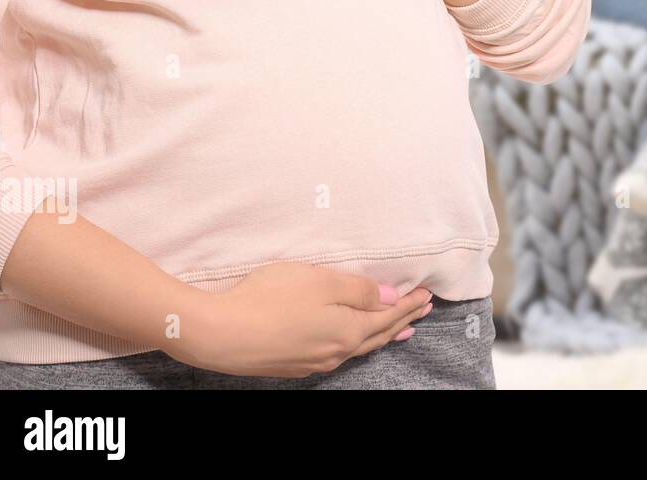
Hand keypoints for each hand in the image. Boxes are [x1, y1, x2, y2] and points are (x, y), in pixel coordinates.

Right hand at [172, 263, 433, 377]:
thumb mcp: (321, 281)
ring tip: (399, 329)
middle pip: (378, 335)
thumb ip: (360, 289)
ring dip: (382, 335)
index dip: (410, 303)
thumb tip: (391, 297)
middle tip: (423, 309)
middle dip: (403, 320)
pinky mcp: (292, 364)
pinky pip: (336, 354)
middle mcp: (336, 352)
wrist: (217, 334)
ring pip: (358, 347)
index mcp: (348, 330)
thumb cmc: (269, 299)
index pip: (389, 316)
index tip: (429, 294)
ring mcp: (313, 362)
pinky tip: (351, 341)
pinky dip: (355, 343)